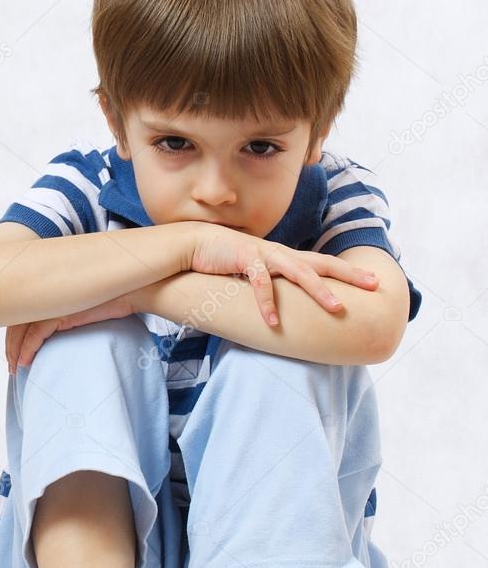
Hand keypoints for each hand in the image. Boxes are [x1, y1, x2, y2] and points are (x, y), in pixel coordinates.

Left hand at [5, 291, 135, 372]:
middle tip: (12, 367)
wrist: (130, 291)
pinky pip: (34, 335)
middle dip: (10, 347)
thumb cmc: (110, 301)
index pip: (19, 314)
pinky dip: (26, 349)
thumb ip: (65, 316)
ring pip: (20, 330)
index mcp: (47, 292)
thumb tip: (57, 335)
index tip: (14, 355)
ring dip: (15, 351)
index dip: (12, 336)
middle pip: (14, 323)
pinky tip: (24, 362)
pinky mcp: (59, 313)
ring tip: (16, 368)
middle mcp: (45, 295)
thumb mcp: (81, 309)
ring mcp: (50, 303)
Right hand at [190, 224, 379, 327]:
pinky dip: (267, 304)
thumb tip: (286, 307)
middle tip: (374, 284)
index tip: (373, 281)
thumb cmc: (224, 261)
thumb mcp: (253, 274)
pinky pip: (260, 283)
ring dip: (318, 291)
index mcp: (285, 258)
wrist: (193, 244)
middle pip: (321, 263)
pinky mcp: (244, 258)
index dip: (348, 272)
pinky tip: (274, 323)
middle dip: (348, 275)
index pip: (323, 264)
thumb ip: (272, 285)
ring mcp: (264, 255)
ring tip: (337, 308)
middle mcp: (280, 254)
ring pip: (298, 271)